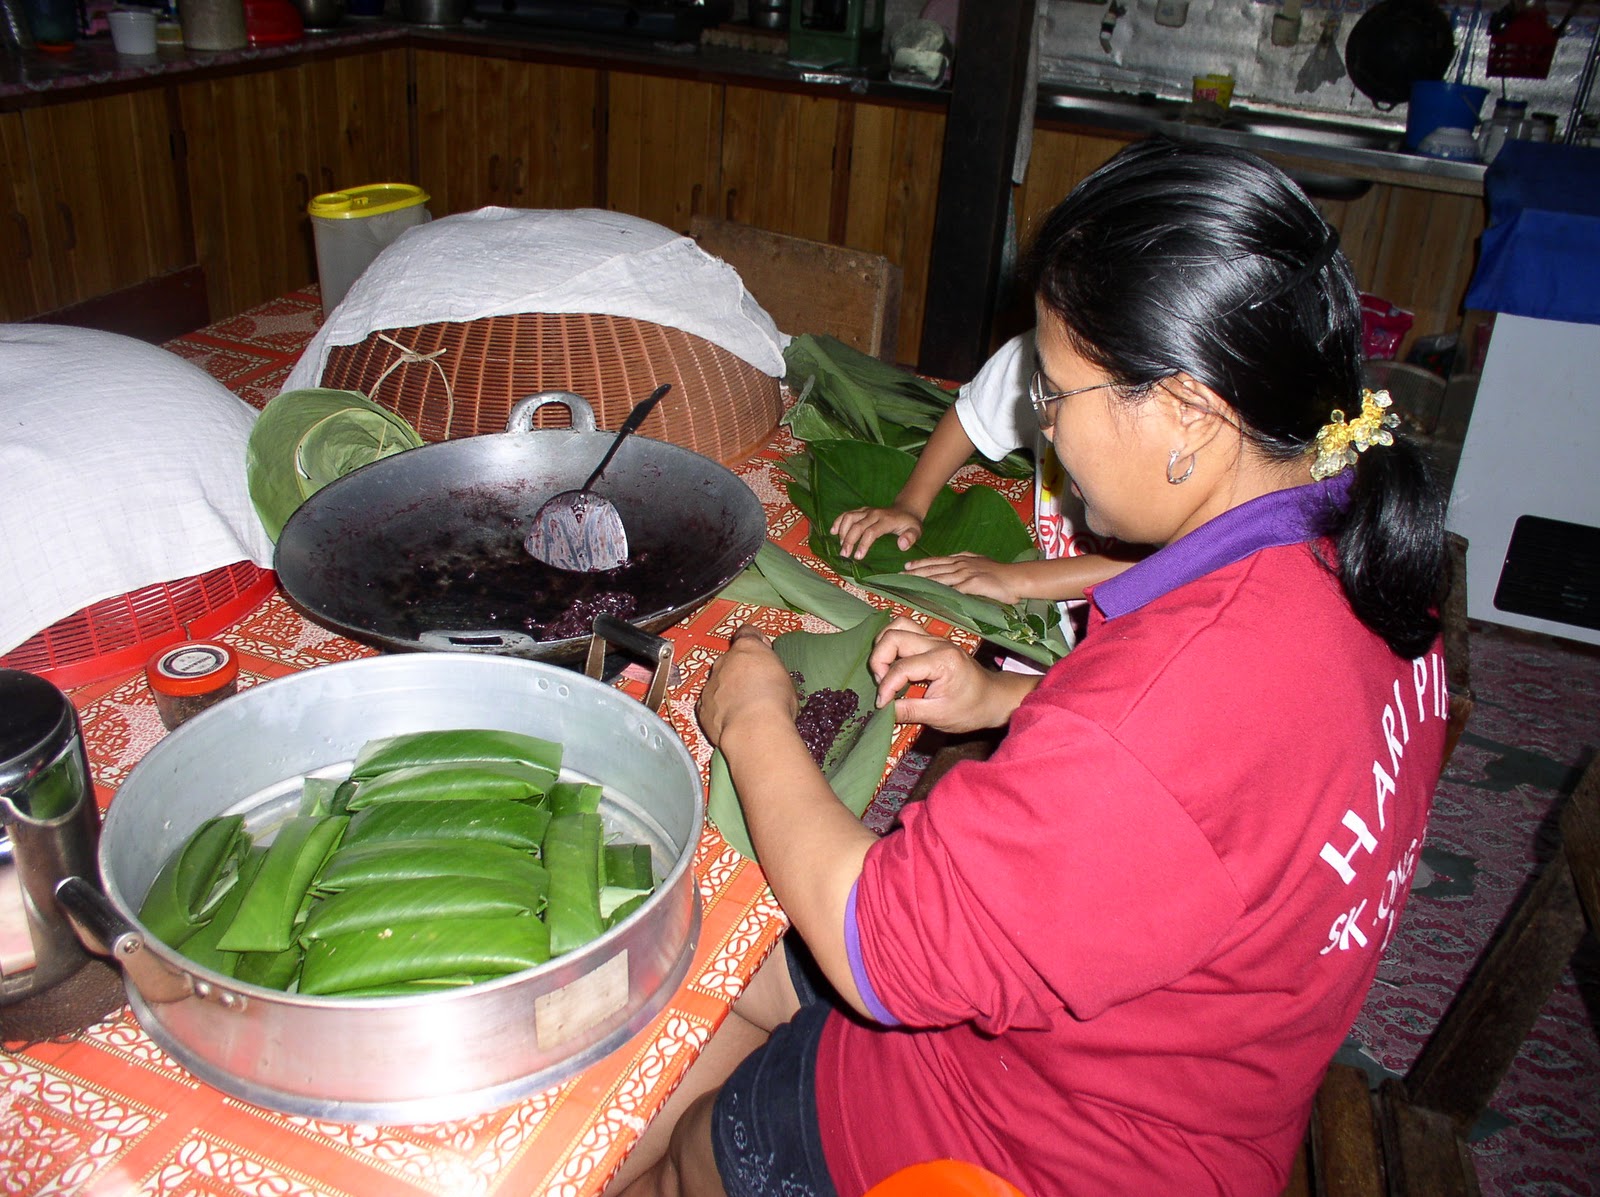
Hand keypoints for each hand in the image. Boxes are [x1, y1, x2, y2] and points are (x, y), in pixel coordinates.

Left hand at [697, 624, 799, 749]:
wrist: (754, 729)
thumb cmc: (776, 702)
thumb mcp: (785, 678)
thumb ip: (770, 669)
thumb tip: (769, 674)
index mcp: (747, 648)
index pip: (747, 633)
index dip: (754, 640)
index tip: (761, 650)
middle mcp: (724, 661)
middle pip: (730, 659)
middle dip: (740, 670)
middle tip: (756, 687)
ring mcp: (710, 684)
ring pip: (718, 682)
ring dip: (728, 690)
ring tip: (745, 708)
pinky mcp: (702, 706)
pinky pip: (710, 703)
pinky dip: (718, 709)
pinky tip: (732, 720)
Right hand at [830, 505, 924, 559]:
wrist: (905, 509)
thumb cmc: (910, 524)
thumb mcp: (916, 531)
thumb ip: (911, 538)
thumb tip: (902, 545)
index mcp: (886, 520)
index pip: (871, 532)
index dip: (863, 544)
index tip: (858, 557)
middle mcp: (874, 514)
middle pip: (857, 526)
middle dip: (849, 541)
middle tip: (844, 555)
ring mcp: (866, 511)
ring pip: (849, 518)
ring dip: (842, 531)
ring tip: (839, 546)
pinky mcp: (861, 511)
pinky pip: (847, 514)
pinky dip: (838, 522)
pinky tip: (832, 532)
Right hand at [868, 618, 1028, 732]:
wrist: (993, 698)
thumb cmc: (971, 708)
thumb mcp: (939, 716)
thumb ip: (908, 711)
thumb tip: (882, 710)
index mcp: (942, 661)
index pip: (902, 667)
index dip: (886, 687)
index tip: (882, 705)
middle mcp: (938, 643)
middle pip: (894, 636)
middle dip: (879, 660)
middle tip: (882, 684)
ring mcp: (935, 639)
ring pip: (898, 625)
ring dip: (884, 646)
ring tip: (885, 670)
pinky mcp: (932, 641)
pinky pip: (906, 630)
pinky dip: (892, 643)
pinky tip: (893, 662)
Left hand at [904, 552, 1026, 603]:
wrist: (1016, 578)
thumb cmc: (1001, 574)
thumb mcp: (981, 564)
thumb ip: (967, 566)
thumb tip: (956, 571)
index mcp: (963, 559)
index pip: (937, 560)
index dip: (921, 563)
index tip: (907, 566)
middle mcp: (961, 564)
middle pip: (933, 567)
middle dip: (915, 571)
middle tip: (899, 574)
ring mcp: (966, 573)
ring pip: (938, 576)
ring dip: (921, 579)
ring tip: (908, 582)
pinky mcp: (971, 584)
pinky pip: (951, 589)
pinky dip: (938, 591)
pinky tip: (928, 594)